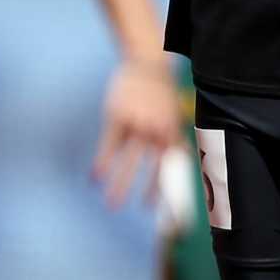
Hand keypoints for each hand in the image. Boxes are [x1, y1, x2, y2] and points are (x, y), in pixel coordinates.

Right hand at [94, 53, 178, 208]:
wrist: (146, 61)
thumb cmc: (159, 91)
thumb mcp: (174, 114)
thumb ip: (176, 138)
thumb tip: (184, 159)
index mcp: (174, 134)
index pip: (174, 171)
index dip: (169, 194)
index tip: (162, 214)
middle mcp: (158, 132)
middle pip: (153, 171)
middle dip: (144, 196)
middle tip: (146, 218)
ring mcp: (138, 125)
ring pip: (129, 162)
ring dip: (120, 185)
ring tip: (110, 204)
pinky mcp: (118, 116)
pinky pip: (110, 146)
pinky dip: (103, 163)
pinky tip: (96, 177)